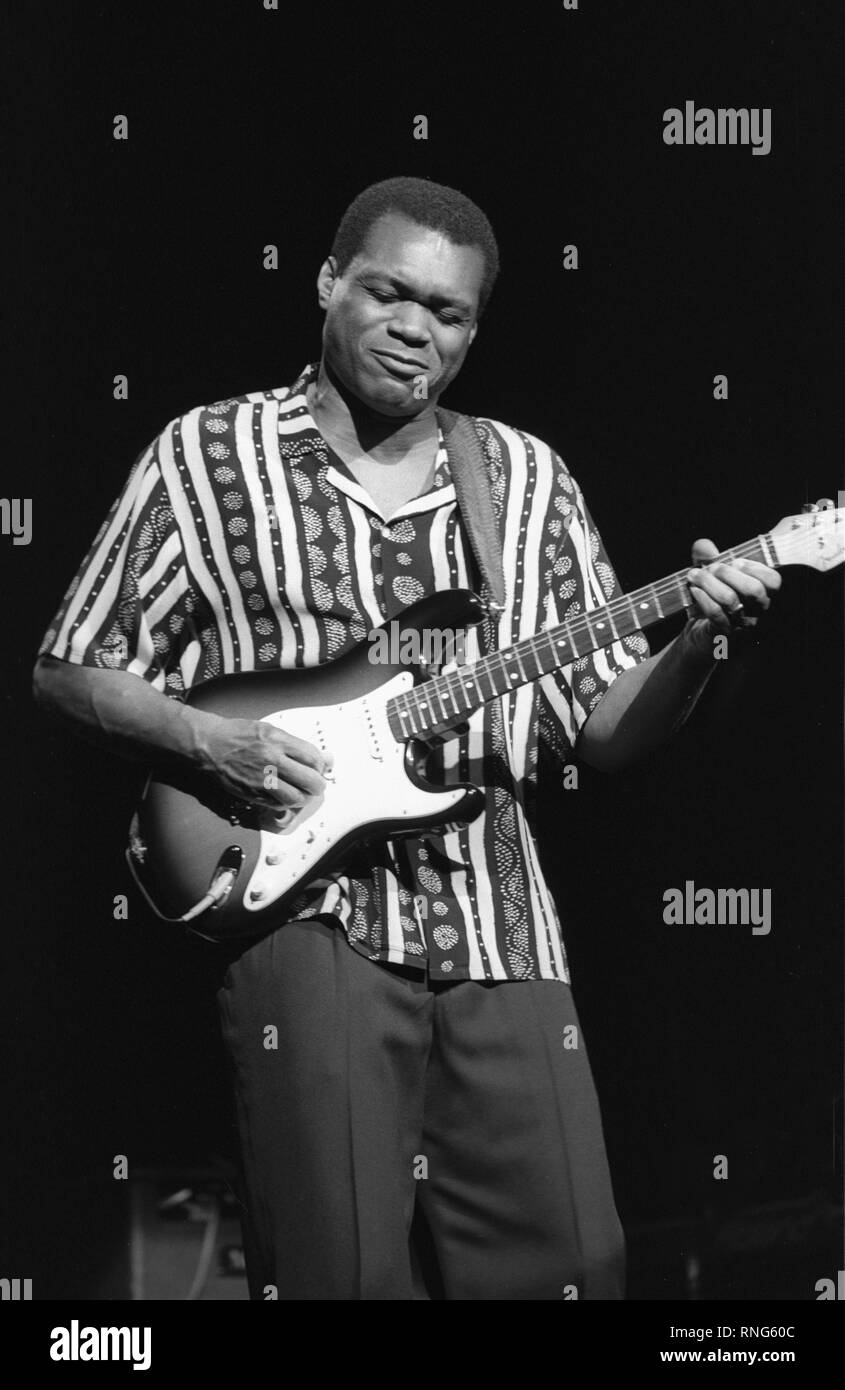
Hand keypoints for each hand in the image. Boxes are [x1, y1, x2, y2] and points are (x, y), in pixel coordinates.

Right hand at [194, 715, 331, 820]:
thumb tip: (321, 757)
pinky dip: (285, 803)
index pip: (313, 758)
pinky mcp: (252, 793)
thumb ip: (295, 745)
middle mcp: (272, 760)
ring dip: (303, 798)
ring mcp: (262, 779)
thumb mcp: (270, 730)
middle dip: (317, 785)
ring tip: (302, 794)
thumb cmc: (237, 735)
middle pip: (309, 780)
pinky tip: (284, 796)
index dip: (321, 766)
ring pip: (296, 797)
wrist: (210, 745)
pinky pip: (277, 804)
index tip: (319, 768)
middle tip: (316, 785)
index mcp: (278, 741)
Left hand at [684, 538, 780, 653]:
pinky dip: (703, 598)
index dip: (753, 567)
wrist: (697, 634)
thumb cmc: (710, 601)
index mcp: (761, 595)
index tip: (734, 561)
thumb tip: (702, 545)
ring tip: (694, 577)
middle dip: (727, 572)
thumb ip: (707, 557)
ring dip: (709, 583)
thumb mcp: (709, 575)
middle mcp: (756, 611)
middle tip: (709, 568)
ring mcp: (741, 625)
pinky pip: (716, 614)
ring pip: (731, 600)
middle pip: (754, 589)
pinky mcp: (723, 635)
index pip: (773, 581)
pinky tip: (694, 591)